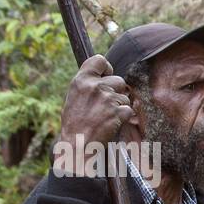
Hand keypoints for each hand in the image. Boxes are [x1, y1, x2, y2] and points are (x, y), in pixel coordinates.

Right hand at [57, 55, 133, 174]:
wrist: (77, 143)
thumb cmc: (74, 123)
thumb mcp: (74, 96)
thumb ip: (88, 85)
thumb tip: (102, 77)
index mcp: (81, 80)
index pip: (99, 60)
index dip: (106, 68)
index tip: (106, 75)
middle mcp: (95, 86)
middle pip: (119, 80)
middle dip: (117, 91)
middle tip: (106, 104)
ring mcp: (108, 99)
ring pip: (125, 96)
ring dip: (120, 105)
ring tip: (106, 115)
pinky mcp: (118, 111)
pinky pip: (128, 109)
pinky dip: (124, 117)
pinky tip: (112, 122)